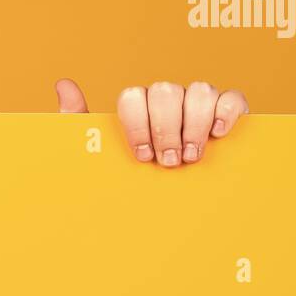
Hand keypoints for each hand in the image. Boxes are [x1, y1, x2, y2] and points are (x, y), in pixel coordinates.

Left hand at [55, 78, 247, 167]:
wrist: (164, 211)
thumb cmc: (130, 176)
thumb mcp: (100, 156)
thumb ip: (78, 122)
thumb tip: (63, 84)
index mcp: (136, 107)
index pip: (132, 97)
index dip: (136, 125)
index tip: (141, 156)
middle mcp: (166, 100)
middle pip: (165, 92)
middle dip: (166, 130)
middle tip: (167, 162)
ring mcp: (196, 104)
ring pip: (198, 90)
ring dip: (195, 125)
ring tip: (190, 156)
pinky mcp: (227, 113)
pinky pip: (232, 97)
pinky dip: (227, 111)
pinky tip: (218, 135)